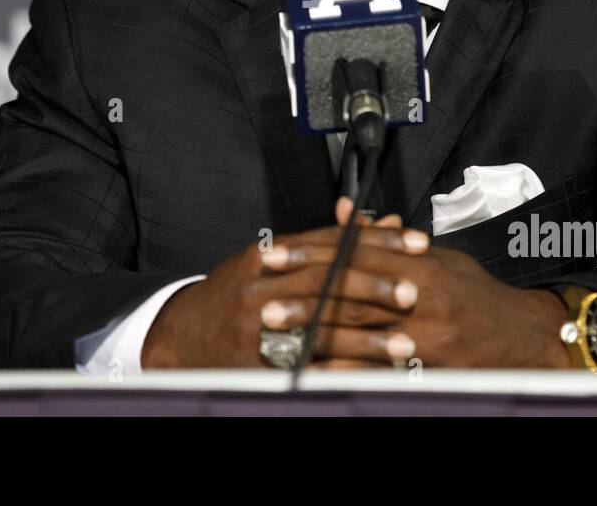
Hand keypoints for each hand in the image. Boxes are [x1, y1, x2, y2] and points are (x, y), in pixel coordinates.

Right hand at [140, 203, 427, 367]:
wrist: (183, 332)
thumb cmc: (237, 292)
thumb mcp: (273, 259)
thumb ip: (323, 243)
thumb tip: (376, 223)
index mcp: (269, 253)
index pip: (330, 241)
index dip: (375, 242)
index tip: (414, 244)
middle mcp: (261, 284)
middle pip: (325, 281)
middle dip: (373, 287)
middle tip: (414, 292)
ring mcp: (257, 323)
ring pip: (319, 326)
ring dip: (366, 337)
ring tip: (405, 343)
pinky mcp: (257, 360)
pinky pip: (305, 364)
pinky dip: (340, 369)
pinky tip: (369, 373)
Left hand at [262, 198, 574, 368]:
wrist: (524, 336)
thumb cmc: (476, 294)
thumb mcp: (436, 256)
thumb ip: (386, 237)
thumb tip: (345, 211)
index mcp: (417, 263)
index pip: (354, 251)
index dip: (311, 251)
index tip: (276, 252)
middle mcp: (418, 295)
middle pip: (350, 291)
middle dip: (302, 294)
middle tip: (264, 298)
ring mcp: (423, 333)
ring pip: (359, 330)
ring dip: (313, 331)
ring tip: (278, 333)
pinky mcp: (427, 365)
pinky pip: (378, 369)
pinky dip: (344, 368)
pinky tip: (315, 368)